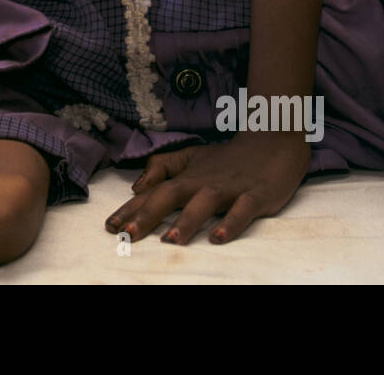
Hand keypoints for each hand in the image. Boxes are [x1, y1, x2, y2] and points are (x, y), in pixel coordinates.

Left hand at [104, 131, 310, 244]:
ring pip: (205, 203)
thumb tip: (136, 187)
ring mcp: (229, 188)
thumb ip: (162, 168)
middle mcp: (203, 182)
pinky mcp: (255, 195)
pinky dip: (231, 224)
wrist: (273, 142)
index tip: (110, 226)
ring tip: (169, 241)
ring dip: (186, 221)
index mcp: (186, 177)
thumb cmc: (227, 158)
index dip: (130, 209)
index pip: (153, 193)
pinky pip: (242, 211)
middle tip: (127, 236)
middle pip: (171, 196)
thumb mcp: (191, 157)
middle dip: (148, 216)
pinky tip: (218, 239)